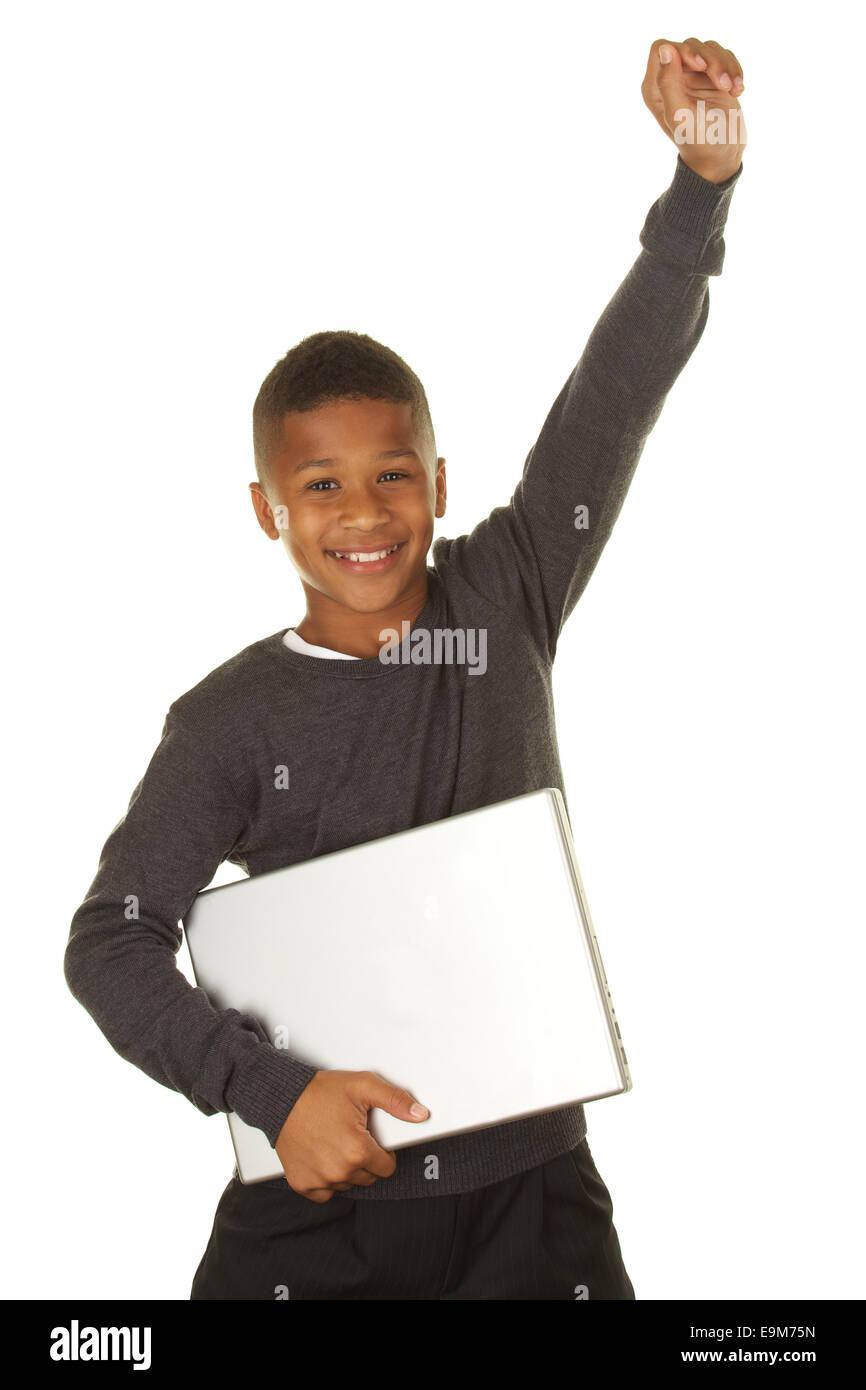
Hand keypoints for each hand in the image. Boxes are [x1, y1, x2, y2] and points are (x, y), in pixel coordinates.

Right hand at [274, 1068, 429, 1202]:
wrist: (282, 1098)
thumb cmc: (319, 1092)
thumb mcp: (363, 1086)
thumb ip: (395, 1100)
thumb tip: (421, 1114)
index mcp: (358, 1151)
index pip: (387, 1167)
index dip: (383, 1152)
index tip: (371, 1139)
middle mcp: (339, 1171)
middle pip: (369, 1177)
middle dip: (364, 1160)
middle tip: (351, 1136)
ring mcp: (320, 1180)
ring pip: (347, 1185)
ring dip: (345, 1169)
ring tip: (335, 1143)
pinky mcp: (303, 1184)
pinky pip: (325, 1193)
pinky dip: (326, 1179)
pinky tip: (322, 1157)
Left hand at [642, 37, 745, 183]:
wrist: (721, 156)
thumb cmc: (698, 142)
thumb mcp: (680, 115)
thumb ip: (668, 83)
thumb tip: (666, 50)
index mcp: (656, 88)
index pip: (661, 48)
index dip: (682, 51)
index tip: (700, 67)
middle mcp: (672, 79)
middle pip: (690, 45)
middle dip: (711, 61)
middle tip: (723, 84)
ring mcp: (693, 77)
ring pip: (709, 48)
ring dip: (726, 66)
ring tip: (733, 90)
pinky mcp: (713, 78)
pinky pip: (724, 56)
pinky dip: (734, 70)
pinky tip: (738, 90)